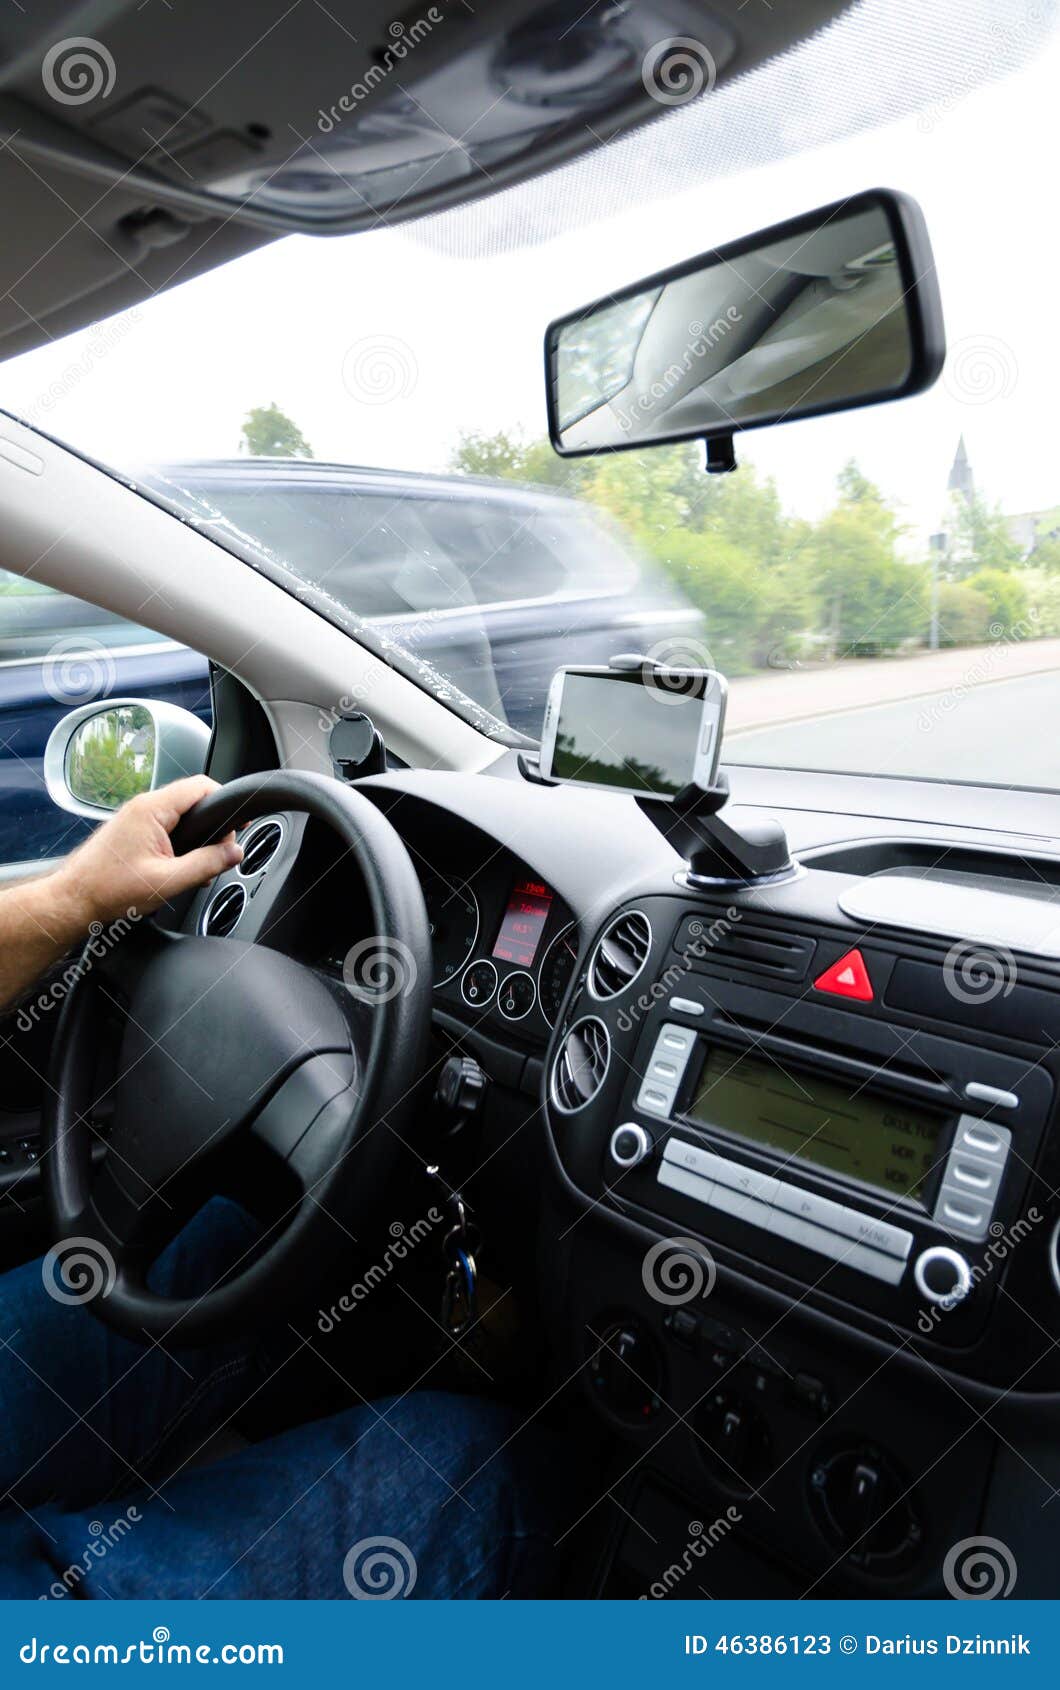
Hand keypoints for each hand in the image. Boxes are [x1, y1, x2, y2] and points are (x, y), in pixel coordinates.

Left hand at [52, 776, 242, 927]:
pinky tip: (179, 869)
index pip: (202, 786)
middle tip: (217, 856)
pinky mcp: (132, 830)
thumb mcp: (168, 881)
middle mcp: (143, 806)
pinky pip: (166, 827)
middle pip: (193, 800)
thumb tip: (234, 853)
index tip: (237, 827)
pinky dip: (180, 843)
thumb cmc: (110, 890)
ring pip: (180, 816)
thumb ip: (206, 864)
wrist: (75, 900)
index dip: (225, 804)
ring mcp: (136, 817)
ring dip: (196, 838)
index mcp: (152, 810)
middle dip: (212, 827)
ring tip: (196, 869)